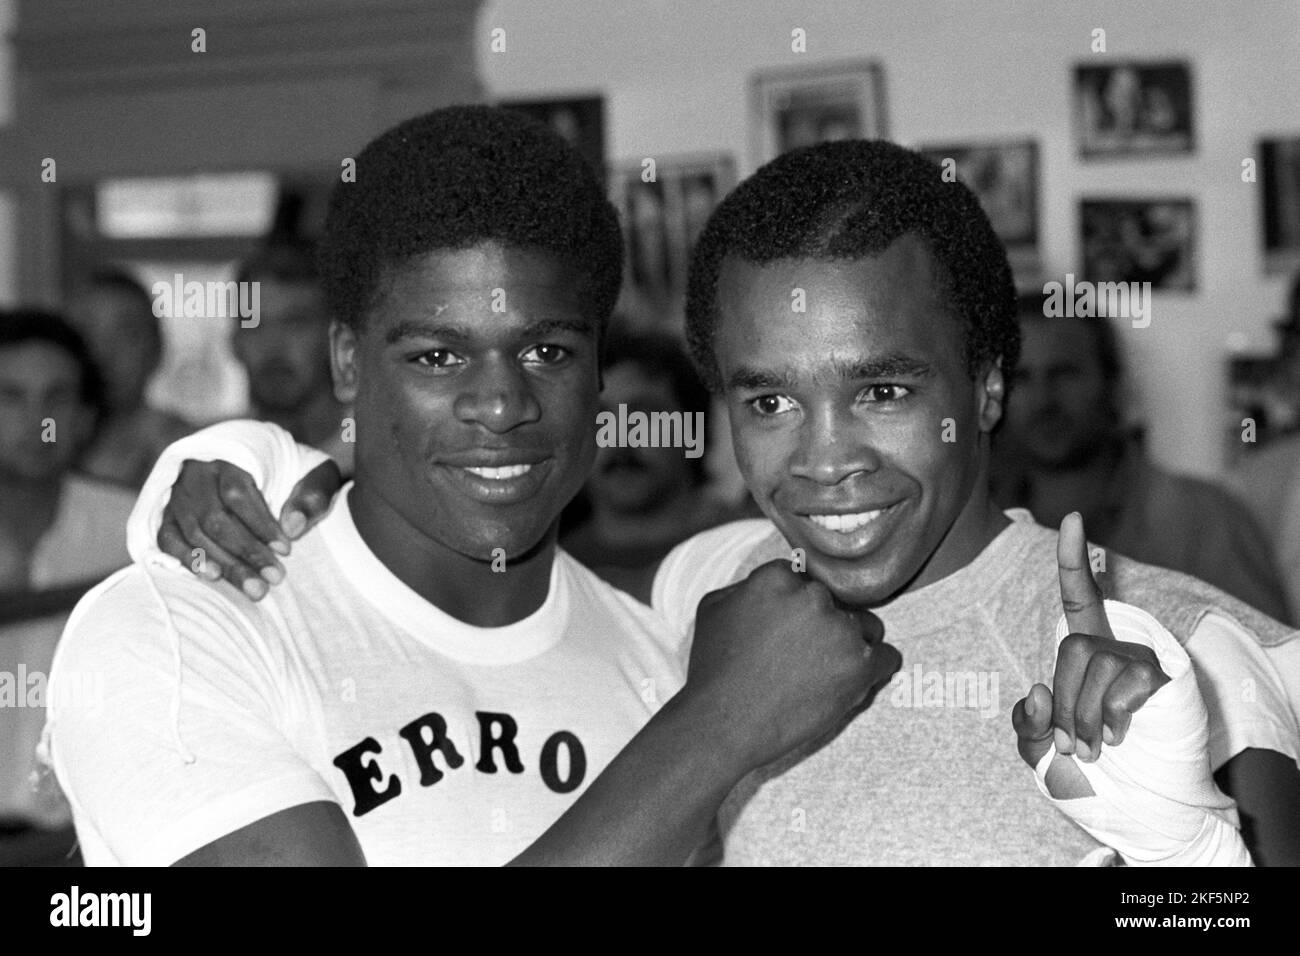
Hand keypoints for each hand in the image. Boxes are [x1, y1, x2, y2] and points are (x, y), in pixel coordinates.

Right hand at [156, 458, 342, 598]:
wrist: (262, 465)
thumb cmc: (293, 474)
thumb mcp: (314, 473)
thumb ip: (312, 495)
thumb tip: (293, 526)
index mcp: (231, 457)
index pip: (238, 493)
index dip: (261, 524)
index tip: (286, 550)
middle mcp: (198, 475)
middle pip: (215, 518)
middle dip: (246, 552)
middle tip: (275, 578)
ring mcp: (178, 496)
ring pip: (194, 532)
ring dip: (224, 563)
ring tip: (253, 588)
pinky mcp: (167, 515)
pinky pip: (168, 539)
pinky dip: (188, 559)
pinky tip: (212, 577)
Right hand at [681, 559, 901, 772]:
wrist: (722, 723)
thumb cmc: (712, 668)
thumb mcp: (714, 607)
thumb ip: (750, 585)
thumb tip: (778, 582)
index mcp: (779, 577)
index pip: (806, 580)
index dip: (797, 607)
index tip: (789, 630)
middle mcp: (814, 597)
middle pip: (839, 603)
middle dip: (825, 625)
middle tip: (803, 655)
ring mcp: (841, 631)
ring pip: (866, 628)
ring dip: (849, 646)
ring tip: (820, 673)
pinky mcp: (860, 667)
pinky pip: (887, 658)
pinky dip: (874, 669)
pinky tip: (851, 680)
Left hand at [1012, 513, 1169, 798]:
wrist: (1139, 809)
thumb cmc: (1088, 772)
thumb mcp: (1039, 748)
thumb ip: (1026, 722)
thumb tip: (1035, 688)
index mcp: (1085, 655)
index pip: (1078, 598)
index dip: (1073, 558)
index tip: (1072, 517)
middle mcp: (1117, 648)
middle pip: (1072, 647)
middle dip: (1063, 701)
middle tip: (1073, 743)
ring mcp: (1142, 661)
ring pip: (1092, 664)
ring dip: (1083, 715)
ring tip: (1095, 746)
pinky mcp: (1163, 679)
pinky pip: (1122, 682)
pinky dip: (1110, 716)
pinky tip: (1118, 736)